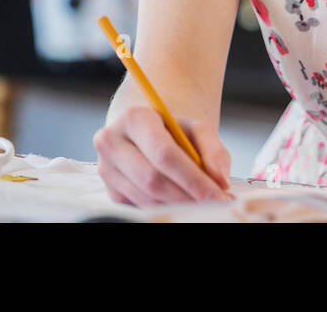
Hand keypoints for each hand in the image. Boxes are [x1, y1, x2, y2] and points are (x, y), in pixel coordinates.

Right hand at [93, 106, 233, 206]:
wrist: (147, 133)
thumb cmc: (172, 131)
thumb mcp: (196, 129)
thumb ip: (213, 151)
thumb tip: (220, 181)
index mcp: (134, 118)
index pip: (164, 153)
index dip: (192, 178)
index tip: (217, 194)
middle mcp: (112, 141)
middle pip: (153, 179)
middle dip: (187, 196)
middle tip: (214, 203)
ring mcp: (106, 169)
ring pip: (147, 198)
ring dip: (178, 205)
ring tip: (201, 201)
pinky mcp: (111, 191)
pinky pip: (141, 207)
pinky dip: (166, 208)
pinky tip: (181, 201)